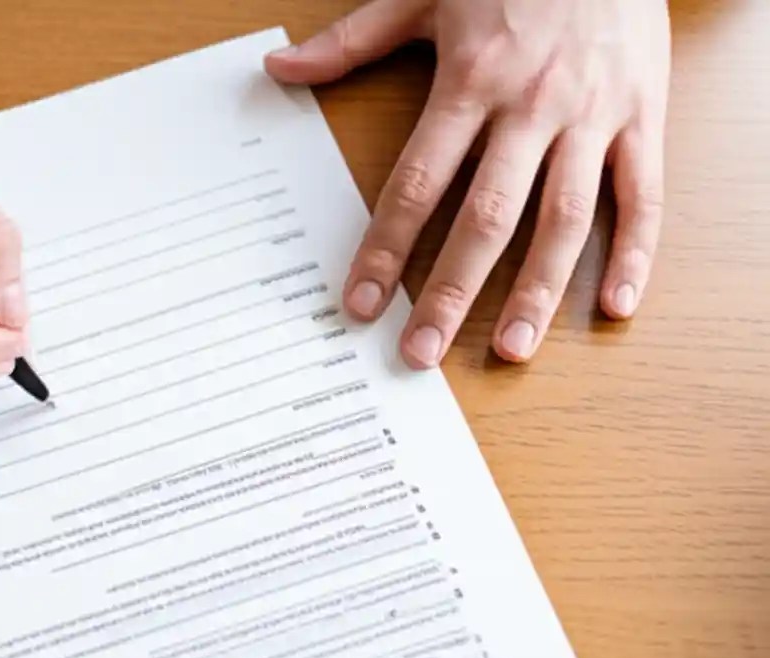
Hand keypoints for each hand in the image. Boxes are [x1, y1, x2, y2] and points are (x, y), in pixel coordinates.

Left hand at [266, 0, 670, 366]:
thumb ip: (350, 41)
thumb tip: (279, 69)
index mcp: (471, 80)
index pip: (418, 182)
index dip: (386, 248)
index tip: (360, 303)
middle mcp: (531, 107)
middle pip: (487, 216)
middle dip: (450, 291)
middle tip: (420, 350)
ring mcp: (592, 116)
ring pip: (564, 217)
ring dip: (536, 290)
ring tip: (508, 349)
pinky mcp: (644, 116)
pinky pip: (645, 195)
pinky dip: (634, 253)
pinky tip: (612, 306)